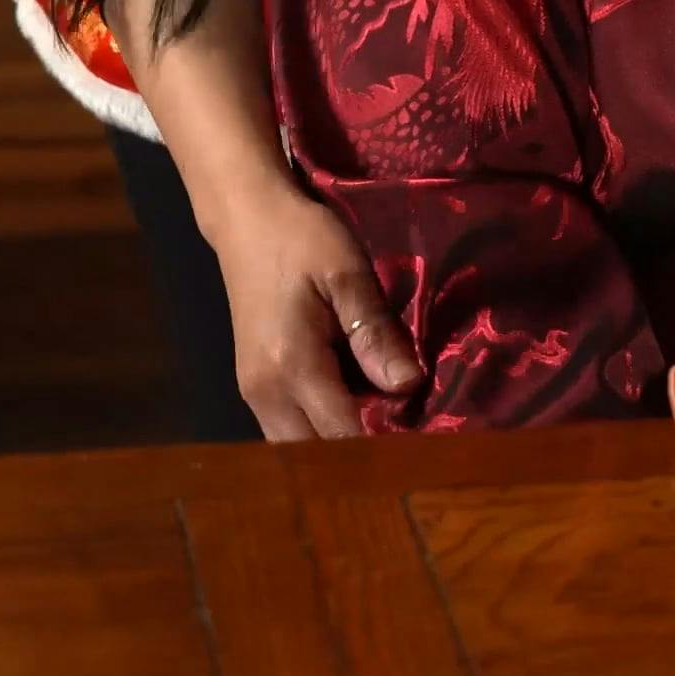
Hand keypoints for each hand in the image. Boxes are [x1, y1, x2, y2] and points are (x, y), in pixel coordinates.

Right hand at [198, 174, 421, 439]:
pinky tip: (360, 412)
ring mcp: (253, 393)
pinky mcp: (253, 386)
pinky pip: (289, 429)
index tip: (428, 447)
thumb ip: (374, 332)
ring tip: (391, 429)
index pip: (342, 434)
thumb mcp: (347, 274)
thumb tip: (407, 385)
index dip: (384, 447)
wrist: (246, 220)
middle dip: (363, 455)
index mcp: (292, 367)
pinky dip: (321, 431)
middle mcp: (264, 393)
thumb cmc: (301, 241)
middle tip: (413, 440)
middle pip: (316, 454)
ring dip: (340, 446)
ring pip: (299, 448)